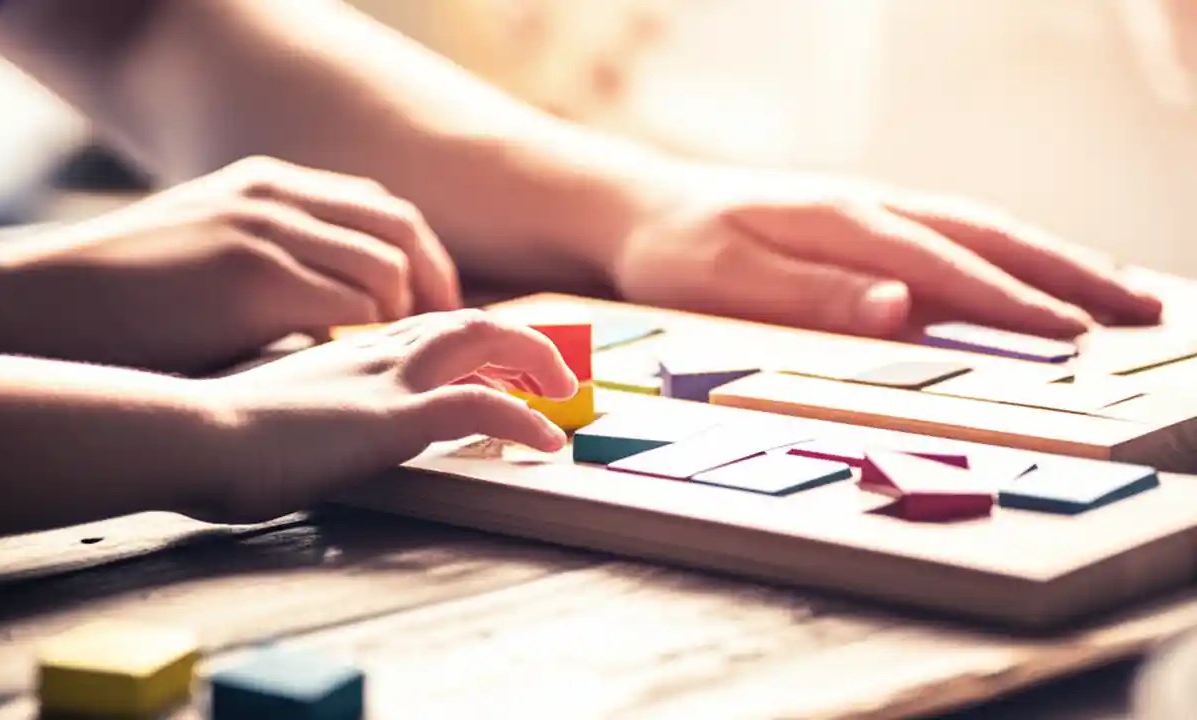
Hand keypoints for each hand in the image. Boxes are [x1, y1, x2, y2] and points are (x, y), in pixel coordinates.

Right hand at [0, 156, 460, 372]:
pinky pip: (353, 307)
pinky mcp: (256, 279)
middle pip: (401, 229)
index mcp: (270, 184)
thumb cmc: (125, 294)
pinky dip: (371, 340)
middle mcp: (277, 196)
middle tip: (446, 334)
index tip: (434, 301)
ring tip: (399, 359)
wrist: (47, 302)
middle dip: (434, 284)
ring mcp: (268, 232)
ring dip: (403, 319)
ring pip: (386, 270)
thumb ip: (277, 253)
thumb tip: (337, 299)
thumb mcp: (211, 243)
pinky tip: (365, 370)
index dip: (421, 256)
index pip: (382, 208)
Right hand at [191, 309, 576, 522]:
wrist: (187, 434)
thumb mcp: (266, 399)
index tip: (498, 358)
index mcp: (346, 346)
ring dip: (535, 361)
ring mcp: (385, 377)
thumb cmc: (208, 428)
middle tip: (552, 370)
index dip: (469, 335)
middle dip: (517, 337)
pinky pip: (480, 404)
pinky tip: (547, 442)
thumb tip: (310, 416)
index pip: (424, 323)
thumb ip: (302, 397)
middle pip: (464, 318)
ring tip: (565, 394)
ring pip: (483, 339)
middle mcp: (373, 349)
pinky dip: (523, 418)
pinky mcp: (392, 416)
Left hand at [612, 164, 1162, 337]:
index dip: (1012, 303)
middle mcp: (870, 207)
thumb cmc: (676, 254)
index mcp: (842, 223)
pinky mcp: (865, 222)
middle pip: (987, 236)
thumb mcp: (726, 281)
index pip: (945, 266)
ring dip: (1053, 260)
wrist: (642, 208)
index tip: (1075, 336)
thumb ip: (812, 296)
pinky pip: (956, 233)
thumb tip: (902, 308)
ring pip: (982, 229)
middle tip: (1144, 311)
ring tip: (1120, 292)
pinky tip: (1034, 272)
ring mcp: (872, 209)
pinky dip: (1010, 252)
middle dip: (1067, 274)